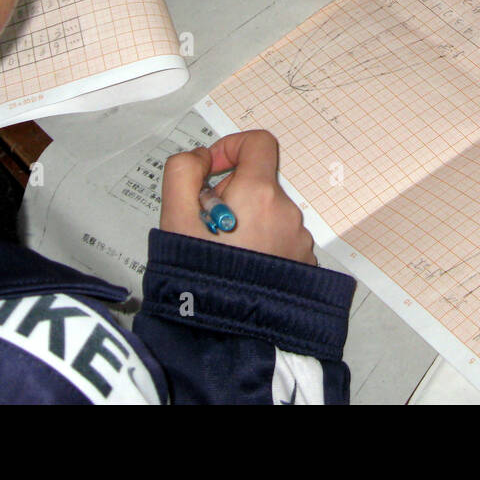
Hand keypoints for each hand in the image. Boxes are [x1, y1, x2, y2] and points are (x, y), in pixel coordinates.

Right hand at [159, 130, 315, 264]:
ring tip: (222, 253)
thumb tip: (201, 157)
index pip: (258, 142)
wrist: (229, 337)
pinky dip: (260, 245)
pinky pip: (279, 238)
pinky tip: (240, 269)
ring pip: (268, 213)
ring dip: (246, 223)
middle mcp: (287, 212)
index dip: (230, 147)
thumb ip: (182, 172)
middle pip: (259, 182)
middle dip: (231, 195)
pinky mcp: (304, 263)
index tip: (211, 172)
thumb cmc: (200, 279)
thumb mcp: (175, 219)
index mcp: (259, 194)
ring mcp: (299, 239)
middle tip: (206, 227)